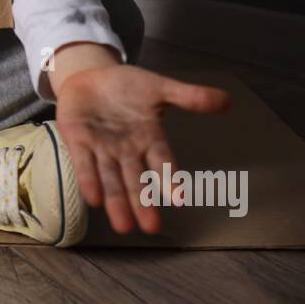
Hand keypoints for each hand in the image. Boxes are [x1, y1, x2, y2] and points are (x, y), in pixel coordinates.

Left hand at [52, 59, 230, 234]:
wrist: (90, 76)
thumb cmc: (127, 87)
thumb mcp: (159, 87)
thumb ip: (190, 96)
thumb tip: (227, 100)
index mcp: (149, 138)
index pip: (162, 162)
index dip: (171, 178)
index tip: (180, 198)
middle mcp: (126, 150)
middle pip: (136, 180)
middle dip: (142, 203)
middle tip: (151, 227)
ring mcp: (101, 148)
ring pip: (111, 179)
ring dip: (116, 202)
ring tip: (123, 226)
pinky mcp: (77, 142)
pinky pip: (84, 163)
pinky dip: (89, 180)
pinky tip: (94, 199)